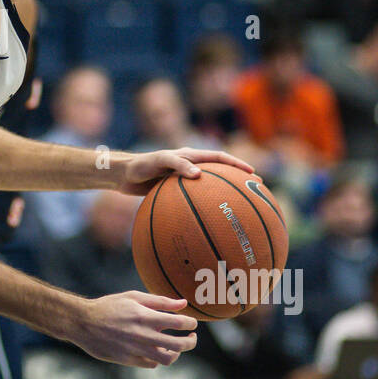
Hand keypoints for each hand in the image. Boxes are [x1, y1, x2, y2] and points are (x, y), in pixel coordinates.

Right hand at [68, 290, 197, 368]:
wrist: (83, 323)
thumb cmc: (109, 306)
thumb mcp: (133, 297)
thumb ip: (159, 301)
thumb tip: (183, 303)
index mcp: (145, 317)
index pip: (179, 322)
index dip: (191, 323)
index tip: (192, 323)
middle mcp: (143, 335)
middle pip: (179, 345)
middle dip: (191, 341)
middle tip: (192, 337)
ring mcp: (136, 350)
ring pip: (167, 359)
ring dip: (177, 353)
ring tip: (176, 347)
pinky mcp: (128, 360)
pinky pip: (152, 364)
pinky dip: (158, 358)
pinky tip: (156, 350)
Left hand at [117, 147, 254, 196]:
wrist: (122, 174)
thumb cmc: (140, 165)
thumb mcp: (159, 161)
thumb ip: (178, 165)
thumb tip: (199, 175)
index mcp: (190, 155)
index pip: (219, 158)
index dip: (237, 165)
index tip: (252, 174)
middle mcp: (190, 166)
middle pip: (219, 172)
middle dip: (237, 180)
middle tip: (255, 190)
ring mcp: (183, 179)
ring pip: (209, 187)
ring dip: (223, 196)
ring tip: (238, 209)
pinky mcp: (175, 191)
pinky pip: (194, 200)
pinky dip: (203, 208)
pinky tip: (208, 223)